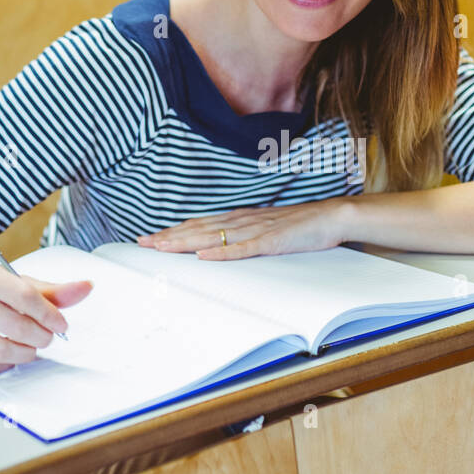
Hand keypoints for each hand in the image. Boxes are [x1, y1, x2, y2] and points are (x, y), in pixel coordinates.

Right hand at [0, 263, 92, 375]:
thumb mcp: (18, 284)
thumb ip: (54, 291)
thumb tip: (86, 288)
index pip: (24, 295)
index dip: (49, 313)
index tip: (60, 323)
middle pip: (15, 326)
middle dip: (41, 336)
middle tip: (47, 337)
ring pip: (1, 350)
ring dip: (26, 353)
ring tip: (31, 346)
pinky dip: (7, 363)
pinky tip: (9, 352)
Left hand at [136, 199, 351, 259]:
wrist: (330, 216)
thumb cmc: (300, 225)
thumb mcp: (266, 229)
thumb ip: (244, 236)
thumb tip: (222, 247)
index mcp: (240, 218)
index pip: (200, 224)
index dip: (174, 230)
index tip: (151, 237)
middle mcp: (242, 220)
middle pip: (199, 229)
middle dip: (170, 236)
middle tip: (143, 243)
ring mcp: (255, 230)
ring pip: (214, 236)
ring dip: (186, 242)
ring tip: (162, 247)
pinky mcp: (271, 241)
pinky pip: (242, 248)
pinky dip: (222, 252)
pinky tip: (204, 256)